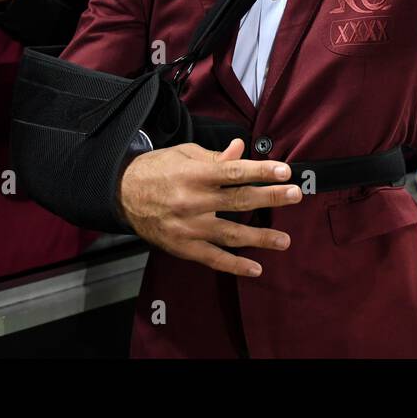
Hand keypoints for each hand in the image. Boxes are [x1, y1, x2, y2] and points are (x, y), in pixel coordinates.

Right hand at [117, 138, 302, 275]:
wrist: (121, 194)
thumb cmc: (156, 170)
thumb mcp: (184, 154)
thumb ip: (215, 156)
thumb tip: (242, 149)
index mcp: (194, 174)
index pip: (234, 171)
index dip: (261, 171)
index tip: (285, 171)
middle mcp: (192, 201)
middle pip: (238, 201)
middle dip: (270, 198)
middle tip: (295, 195)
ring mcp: (188, 227)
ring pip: (230, 234)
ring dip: (260, 238)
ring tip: (284, 240)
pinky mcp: (183, 247)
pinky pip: (213, 258)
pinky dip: (235, 265)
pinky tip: (256, 268)